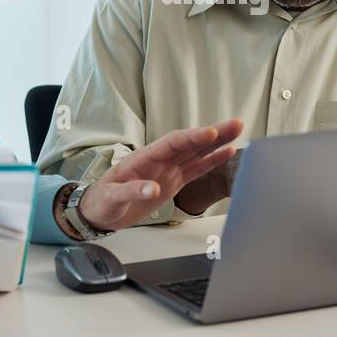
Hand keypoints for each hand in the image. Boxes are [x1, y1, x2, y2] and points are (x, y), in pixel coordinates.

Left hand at [76, 119, 242, 232]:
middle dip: (213, 133)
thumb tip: (152, 188)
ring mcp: (167, 169)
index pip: (172, 143)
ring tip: (237, 131)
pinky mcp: (172, 181)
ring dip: (217, 142)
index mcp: (144, 158)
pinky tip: (226, 153)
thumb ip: (132, 191)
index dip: (192, 138)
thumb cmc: (102, 201)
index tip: (210, 133)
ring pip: (196, 152)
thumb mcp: (112, 198)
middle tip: (235, 124)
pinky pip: (195, 168)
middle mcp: (159, 160)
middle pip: (190, 143)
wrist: (99, 212)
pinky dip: (211, 161)